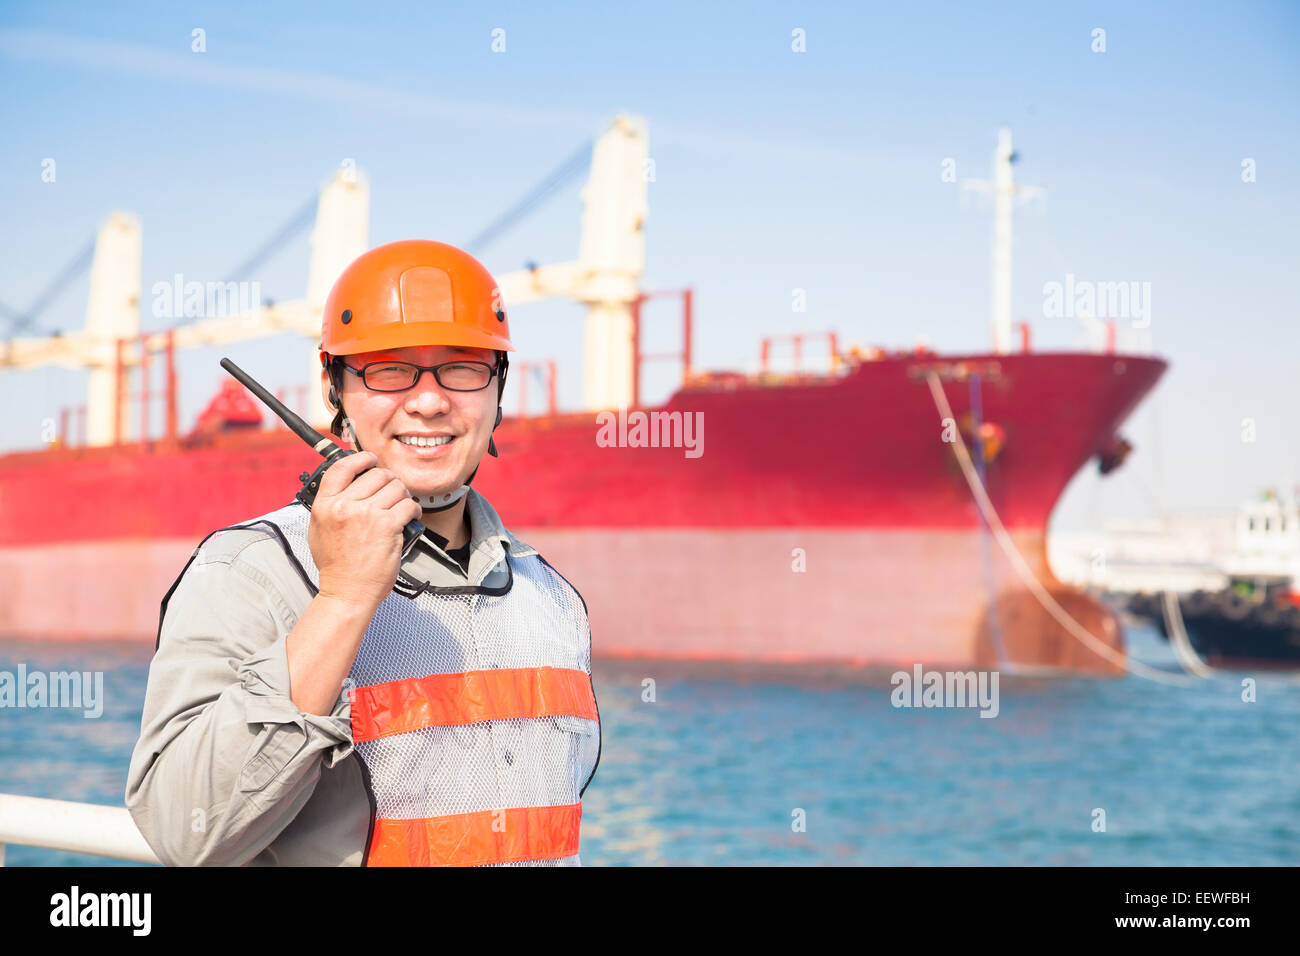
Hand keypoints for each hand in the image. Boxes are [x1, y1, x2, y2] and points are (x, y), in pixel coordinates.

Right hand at [307, 452, 422, 610]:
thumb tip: (349, 483)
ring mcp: (367, 515)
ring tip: (401, 506)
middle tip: (392, 492)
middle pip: (376, 474)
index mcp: (325, 504)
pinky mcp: (388, 527)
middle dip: (389, 481)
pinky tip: (410, 516)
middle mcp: (344, 506)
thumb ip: (331, 504)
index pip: (342, 467)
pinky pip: (408, 505)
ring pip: (396, 487)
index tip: (371, 460)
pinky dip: (413, 509)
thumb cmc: (336, 565)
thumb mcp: (319, 529)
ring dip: (403, 495)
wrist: (347, 591)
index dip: (361, 458)